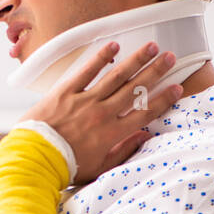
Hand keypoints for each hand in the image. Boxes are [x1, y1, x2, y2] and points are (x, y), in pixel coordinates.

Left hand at [20, 40, 182, 187]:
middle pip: (135, 88)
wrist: (35, 159)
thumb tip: (144, 137)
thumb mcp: (99, 168)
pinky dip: (100, 58)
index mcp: (112, 133)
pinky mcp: (65, 91)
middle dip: (155, 71)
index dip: (163, 99)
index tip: (177, 87)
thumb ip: (123, 152)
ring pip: (115, 76)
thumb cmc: (66, 166)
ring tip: (151, 46)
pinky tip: (114, 46)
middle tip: (170, 57)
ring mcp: (84, 100)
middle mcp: (102, 113)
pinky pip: (86, 71)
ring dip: (135, 60)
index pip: (145, 112)